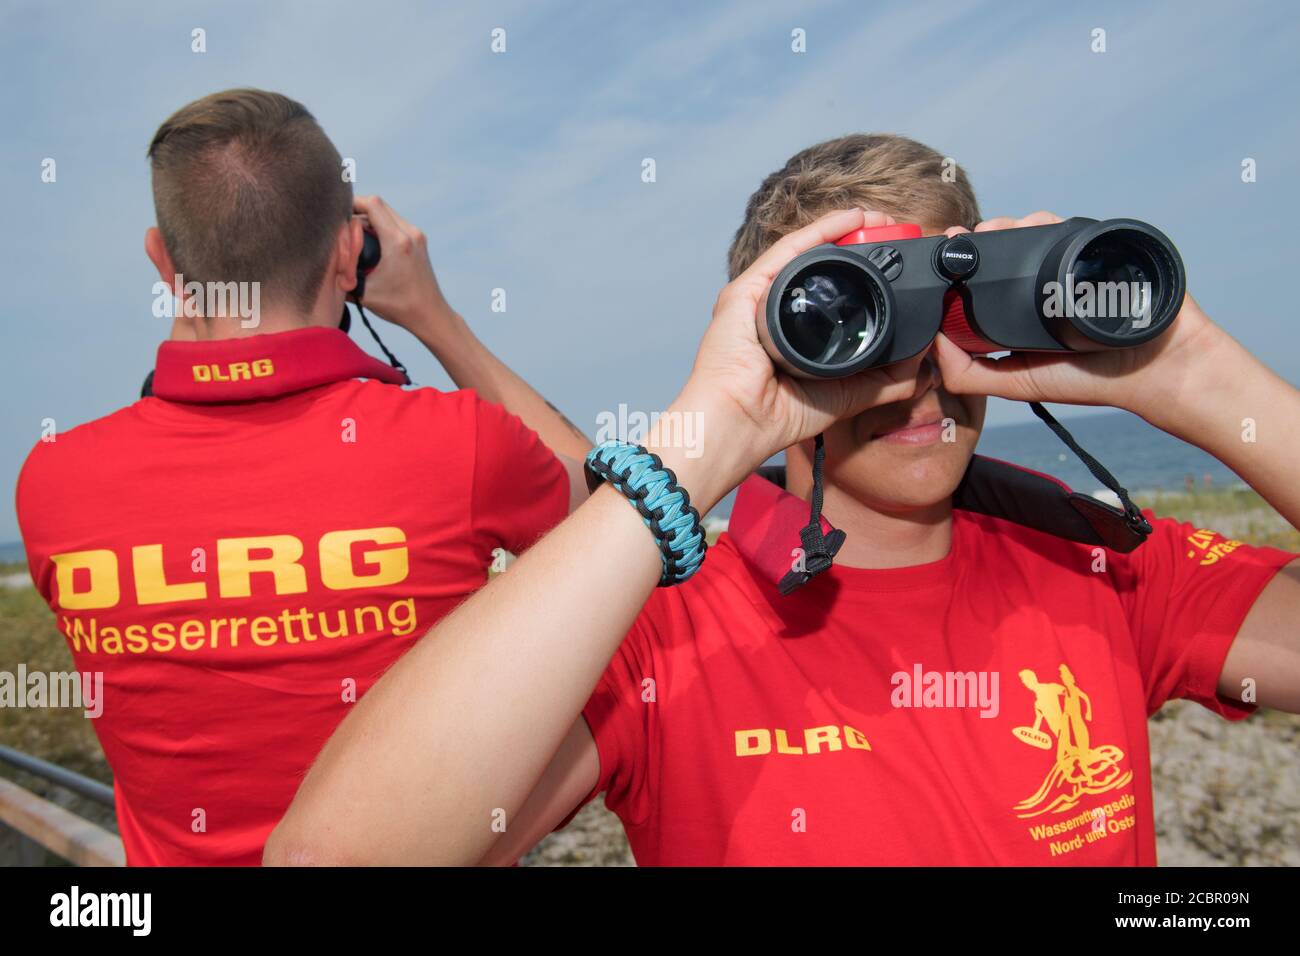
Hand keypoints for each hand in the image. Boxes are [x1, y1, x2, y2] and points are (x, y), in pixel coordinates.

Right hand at [350, 195, 455, 335]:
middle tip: (342, 226)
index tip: (336, 213)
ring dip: (369, 218)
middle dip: (358, 210)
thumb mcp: (365, 293)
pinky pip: (395, 223)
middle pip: (379, 205)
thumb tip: (322, 265)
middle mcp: (410, 234)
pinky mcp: (419, 242)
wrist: (431, 315)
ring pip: (388, 212)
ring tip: (354, 236)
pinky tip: (369, 242)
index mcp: (397, 242)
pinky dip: (380, 226)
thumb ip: (342, 277)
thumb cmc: (400, 307)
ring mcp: (417, 236)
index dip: (351, 203)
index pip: (372, 205)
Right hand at [660, 208, 925, 509]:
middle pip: (820, 266)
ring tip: (879, 218)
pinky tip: (851, 218)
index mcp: (795, 330)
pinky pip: (790, 251)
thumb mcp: (849, 395)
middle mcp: (776, 307)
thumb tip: (921, 356)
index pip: (833, 292)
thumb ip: (886, 380)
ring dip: (844, 229)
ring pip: (807, 251)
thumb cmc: (781, 414)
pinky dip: (821, 231)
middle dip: (858, 243)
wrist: (743, 421)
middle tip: (893, 230)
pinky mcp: (747, 289)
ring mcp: (759, 295)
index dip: (864, 273)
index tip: (896, 262)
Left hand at [932, 211, 1230, 421]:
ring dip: (1012, 225)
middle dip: (985, 236)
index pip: (984, 279)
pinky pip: (1068, 226)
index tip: (946, 251)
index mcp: (1019, 312)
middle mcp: (1043, 286)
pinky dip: (1048, 221)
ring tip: (997, 231)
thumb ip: (970, 374)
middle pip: (1006, 248)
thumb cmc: (1090, 380)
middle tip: (968, 235)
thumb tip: (932, 344)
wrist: (1158, 366)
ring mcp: (1071, 266)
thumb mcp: (1018, 384)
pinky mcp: (1097, 251)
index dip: (963, 266)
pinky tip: (1035, 225)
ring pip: (1034, 232)